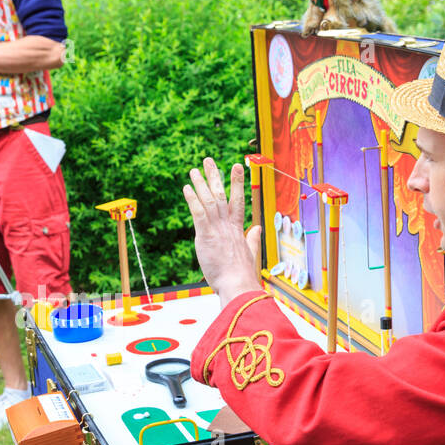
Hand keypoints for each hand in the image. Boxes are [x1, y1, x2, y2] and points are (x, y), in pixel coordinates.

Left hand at [182, 158, 261, 306]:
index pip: (237, 200)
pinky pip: (198, 213)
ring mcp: (217, 229)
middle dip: (215, 176)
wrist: (237, 284)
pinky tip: (187, 188)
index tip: (236, 166)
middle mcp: (228, 225)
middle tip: (208, 160)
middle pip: (221, 195)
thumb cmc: (241, 273)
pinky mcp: (206, 235)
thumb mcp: (249, 253)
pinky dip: (193, 199)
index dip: (236, 183)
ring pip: (209, 200)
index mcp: (238, 229)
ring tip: (194, 170)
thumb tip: (257, 229)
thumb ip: (252, 238)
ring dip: (200, 183)